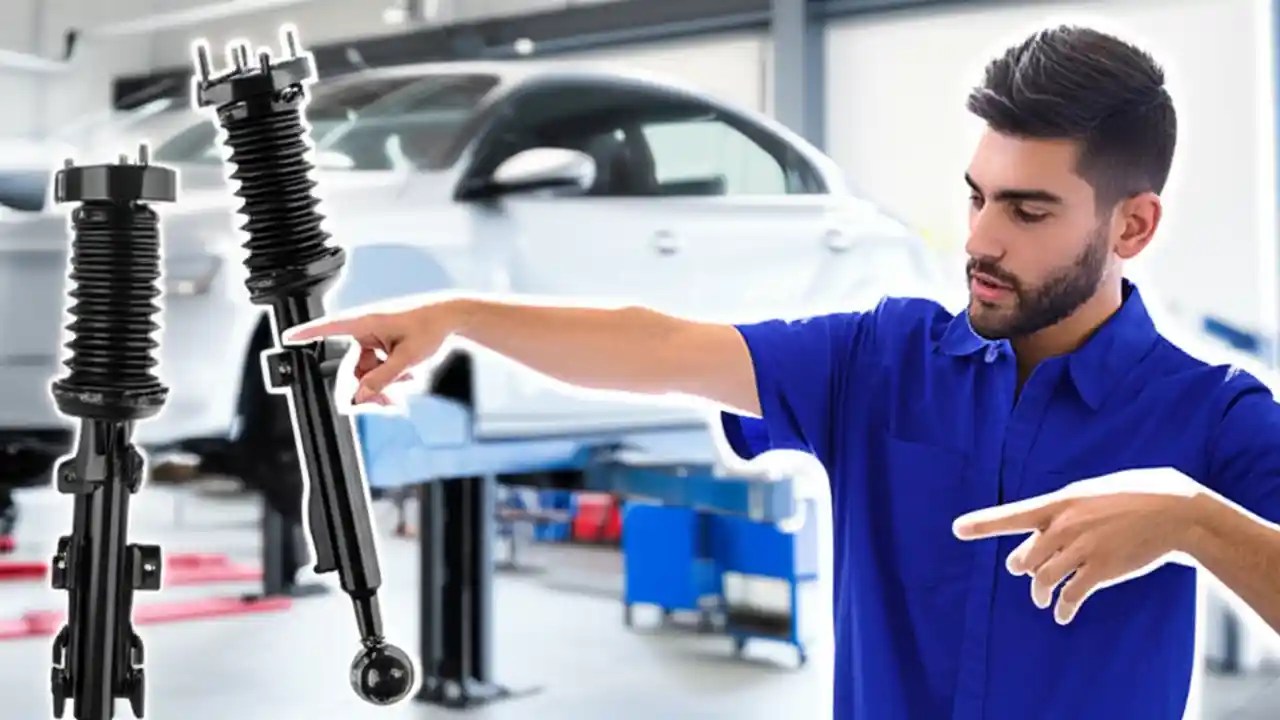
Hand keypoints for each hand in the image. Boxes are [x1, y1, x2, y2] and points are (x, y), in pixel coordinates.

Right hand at [283, 300, 460, 405]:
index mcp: (366, 323)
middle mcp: (366, 329)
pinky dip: (389, 379)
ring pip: (365, 372)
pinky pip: (377, 369)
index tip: (287, 338)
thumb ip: (382, 378)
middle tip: (380, 405)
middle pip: (351, 367)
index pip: (329, 328)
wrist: (451, 319)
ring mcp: (375, 339)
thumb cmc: (430, 328)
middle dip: (365, 389)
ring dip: (380, 387)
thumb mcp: (407, 358)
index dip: (306, 334)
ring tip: (400, 394)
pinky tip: (407, 380)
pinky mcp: (383, 346)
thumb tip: (360, 396)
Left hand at [953, 480, 1197, 624]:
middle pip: (1025, 558)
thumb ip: (1064, 512)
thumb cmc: (1132, 495)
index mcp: (1060, 503)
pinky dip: (1063, 608)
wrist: (1173, 511)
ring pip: (1043, 579)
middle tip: (1026, 574)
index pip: (1013, 515)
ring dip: (1039, 593)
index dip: (983, 523)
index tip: (957, 529)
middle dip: (1023, 569)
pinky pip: (1071, 596)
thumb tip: (1044, 532)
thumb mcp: (1090, 492)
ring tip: (1042, 599)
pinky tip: (1062, 614)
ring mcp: (1082, 550)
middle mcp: (1065, 527)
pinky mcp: (1101, 571)